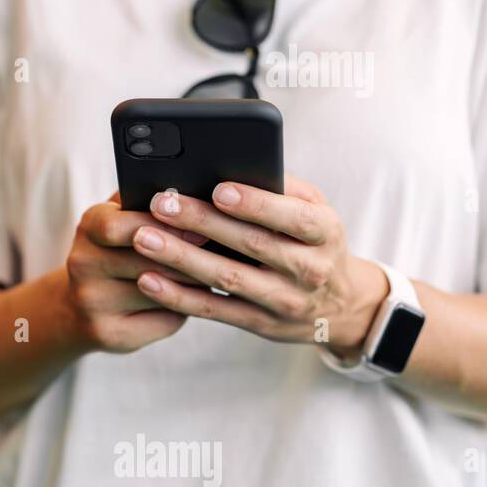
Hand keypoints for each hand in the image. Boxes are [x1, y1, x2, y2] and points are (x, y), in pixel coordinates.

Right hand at [64, 193, 206, 352]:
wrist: (80, 307)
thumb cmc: (118, 252)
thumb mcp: (123, 219)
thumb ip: (149, 204)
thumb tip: (196, 191)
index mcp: (88, 228)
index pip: (120, 225)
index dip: (163, 227)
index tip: (200, 229)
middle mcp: (83, 265)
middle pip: (146, 260)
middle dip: (187, 258)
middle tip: (224, 255)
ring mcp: (92, 303)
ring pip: (160, 291)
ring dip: (193, 284)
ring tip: (217, 275)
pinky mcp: (109, 333)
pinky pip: (163, 321)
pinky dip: (184, 310)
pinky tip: (195, 302)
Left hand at [129, 176, 388, 358]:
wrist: (341, 306)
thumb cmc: (314, 242)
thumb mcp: (317, 210)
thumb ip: (284, 188)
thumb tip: (240, 162)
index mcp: (325, 233)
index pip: (295, 217)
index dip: (256, 204)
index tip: (218, 188)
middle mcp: (309, 270)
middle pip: (252, 245)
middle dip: (203, 223)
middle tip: (162, 203)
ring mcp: (284, 301)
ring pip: (227, 279)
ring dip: (181, 259)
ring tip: (145, 238)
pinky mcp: (259, 324)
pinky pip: (214, 310)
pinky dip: (178, 296)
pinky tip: (149, 279)